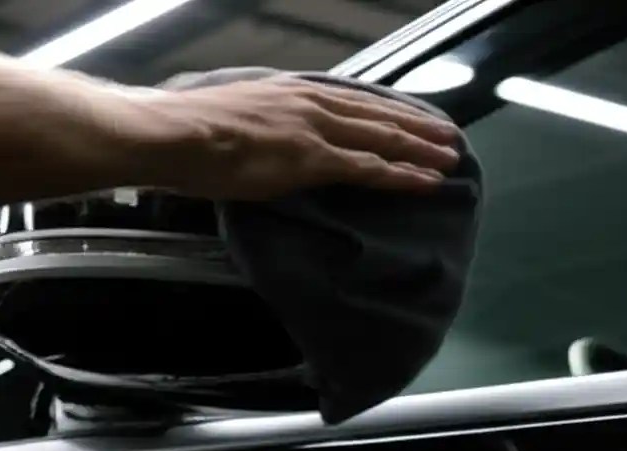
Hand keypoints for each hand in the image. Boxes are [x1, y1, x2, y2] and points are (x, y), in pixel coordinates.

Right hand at [146, 78, 463, 197]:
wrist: (177, 135)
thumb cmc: (189, 133)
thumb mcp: (231, 116)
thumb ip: (257, 124)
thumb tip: (258, 137)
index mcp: (290, 93)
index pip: (349, 100)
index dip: (382, 110)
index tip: (407, 117)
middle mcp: (310, 103)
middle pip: (375, 115)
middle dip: (414, 126)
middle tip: (446, 136)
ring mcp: (315, 130)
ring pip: (381, 137)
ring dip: (419, 149)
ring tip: (449, 159)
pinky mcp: (314, 159)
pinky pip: (369, 167)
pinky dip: (402, 175)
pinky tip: (426, 181)